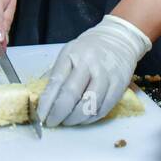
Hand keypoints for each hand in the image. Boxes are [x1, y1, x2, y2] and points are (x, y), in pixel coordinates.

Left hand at [36, 15, 151, 126]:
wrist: (118, 38)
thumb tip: (40, 98)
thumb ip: (55, 74)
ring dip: (75, 119)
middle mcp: (90, 64)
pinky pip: (104, 108)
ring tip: (68, 121)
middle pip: (72, 94)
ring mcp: (106, 75)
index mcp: (73, 54)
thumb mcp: (68, 53)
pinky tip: (83, 118)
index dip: (47, 102)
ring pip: (89, 105)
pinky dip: (91, 118)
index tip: (41, 116)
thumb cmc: (88, 49)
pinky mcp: (119, 85)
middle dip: (59, 113)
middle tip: (52, 122)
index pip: (56, 82)